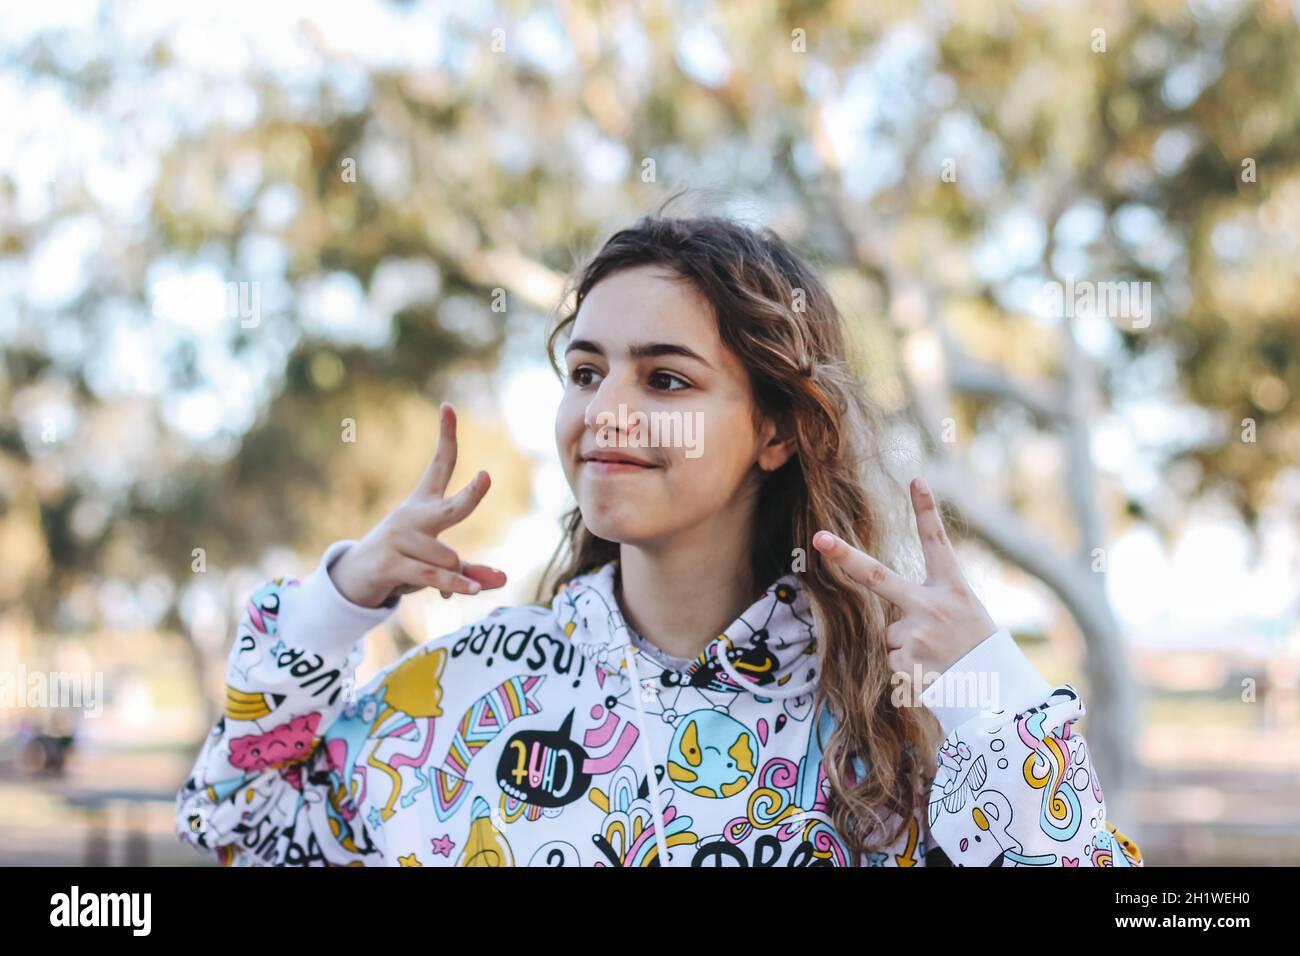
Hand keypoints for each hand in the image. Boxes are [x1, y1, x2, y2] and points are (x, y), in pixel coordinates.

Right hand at [329, 402, 507, 607]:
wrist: (354, 579)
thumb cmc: (403, 561)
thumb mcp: (435, 562)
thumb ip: (469, 570)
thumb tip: (503, 580)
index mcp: (423, 503)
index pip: (440, 464)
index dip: (446, 436)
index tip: (447, 406)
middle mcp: (413, 516)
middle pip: (453, 509)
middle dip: (472, 495)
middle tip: (486, 477)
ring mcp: (402, 539)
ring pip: (450, 559)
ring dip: (452, 578)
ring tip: (431, 580)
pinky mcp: (393, 564)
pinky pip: (436, 577)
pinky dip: (456, 586)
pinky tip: (470, 591)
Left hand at [811, 478, 996, 685]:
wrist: (995, 691)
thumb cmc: (977, 648)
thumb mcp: (963, 613)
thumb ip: (925, 605)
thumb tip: (886, 625)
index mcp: (952, 588)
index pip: (937, 543)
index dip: (926, 510)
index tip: (916, 479)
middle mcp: (931, 605)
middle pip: (877, 575)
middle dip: (845, 555)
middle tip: (820, 538)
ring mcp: (915, 633)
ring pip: (888, 633)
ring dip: (904, 646)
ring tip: (935, 658)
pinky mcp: (904, 661)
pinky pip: (889, 658)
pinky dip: (904, 668)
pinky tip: (929, 672)